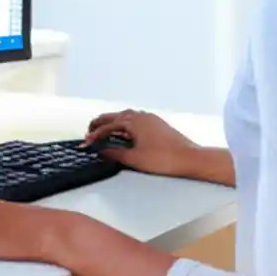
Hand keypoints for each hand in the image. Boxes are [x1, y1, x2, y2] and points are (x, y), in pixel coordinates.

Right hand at [83, 109, 201, 177]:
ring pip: (126, 116)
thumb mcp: (134, 159)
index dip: (95, 135)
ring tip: (105, 130)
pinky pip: (136, 119)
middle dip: (101, 124)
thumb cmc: (164, 158)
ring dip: (113, 122)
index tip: (86, 143)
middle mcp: (141, 116)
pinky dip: (125, 123)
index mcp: (133, 122)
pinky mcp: (158, 125)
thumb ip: (115, 154)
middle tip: (90, 131)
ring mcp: (151, 119)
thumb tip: (102, 150)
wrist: (189, 158)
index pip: (108, 127)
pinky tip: (126, 132)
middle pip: (115, 117)